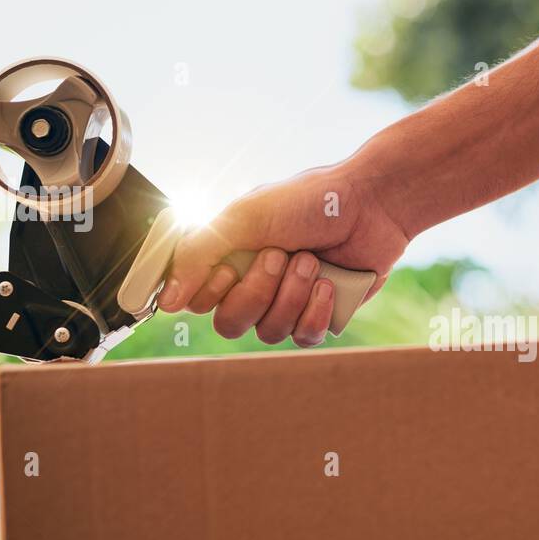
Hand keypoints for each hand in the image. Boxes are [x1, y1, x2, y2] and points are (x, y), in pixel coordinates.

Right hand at [157, 162, 408, 346]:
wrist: (371, 204)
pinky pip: (304, 337)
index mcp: (230, 258)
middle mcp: (254, 283)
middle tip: (281, 255)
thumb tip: (167, 303)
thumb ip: (197, 255)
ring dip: (291, 295)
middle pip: (230, 324)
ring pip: (269, 332)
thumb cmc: (308, 201)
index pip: (198, 302)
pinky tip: (328, 283)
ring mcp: (288, 302)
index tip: (233, 264)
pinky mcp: (320, 315)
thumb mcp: (243, 217)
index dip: (213, 291)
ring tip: (311, 260)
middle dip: (258, 291)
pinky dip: (315, 310)